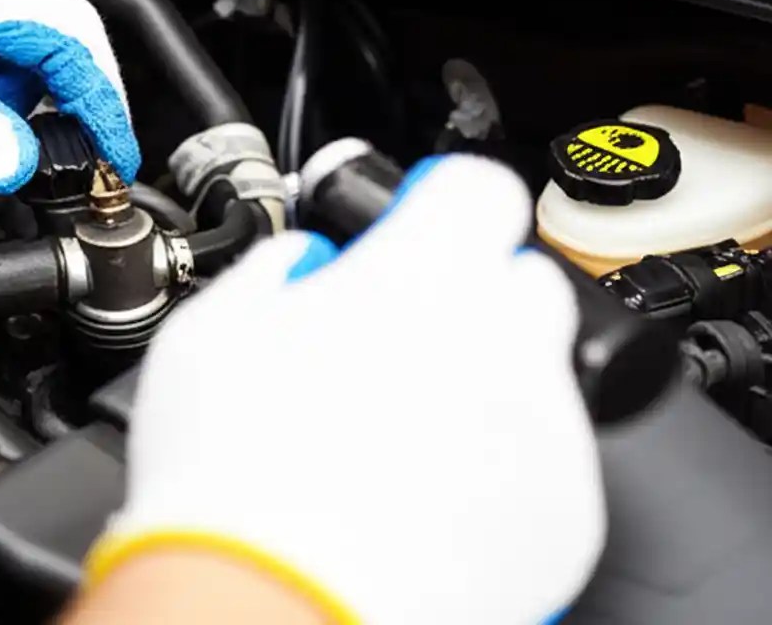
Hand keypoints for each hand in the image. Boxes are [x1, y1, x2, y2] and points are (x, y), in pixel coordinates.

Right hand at [86, 155, 605, 623]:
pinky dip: (495, 470)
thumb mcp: (208, 334)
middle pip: (519, 282)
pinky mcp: (563, 514)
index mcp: (419, 278)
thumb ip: (274, 271)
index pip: (476, 188)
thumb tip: (304, 264)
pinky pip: (542, 463)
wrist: (275, 608)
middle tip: (392, 349)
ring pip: (531, 377)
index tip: (410, 236)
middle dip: (465, 301)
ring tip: (390, 445)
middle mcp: (501, 342)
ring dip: (477, 389)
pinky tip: (419, 500)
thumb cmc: (231, 481)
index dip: (437, 207)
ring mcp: (545, 434)